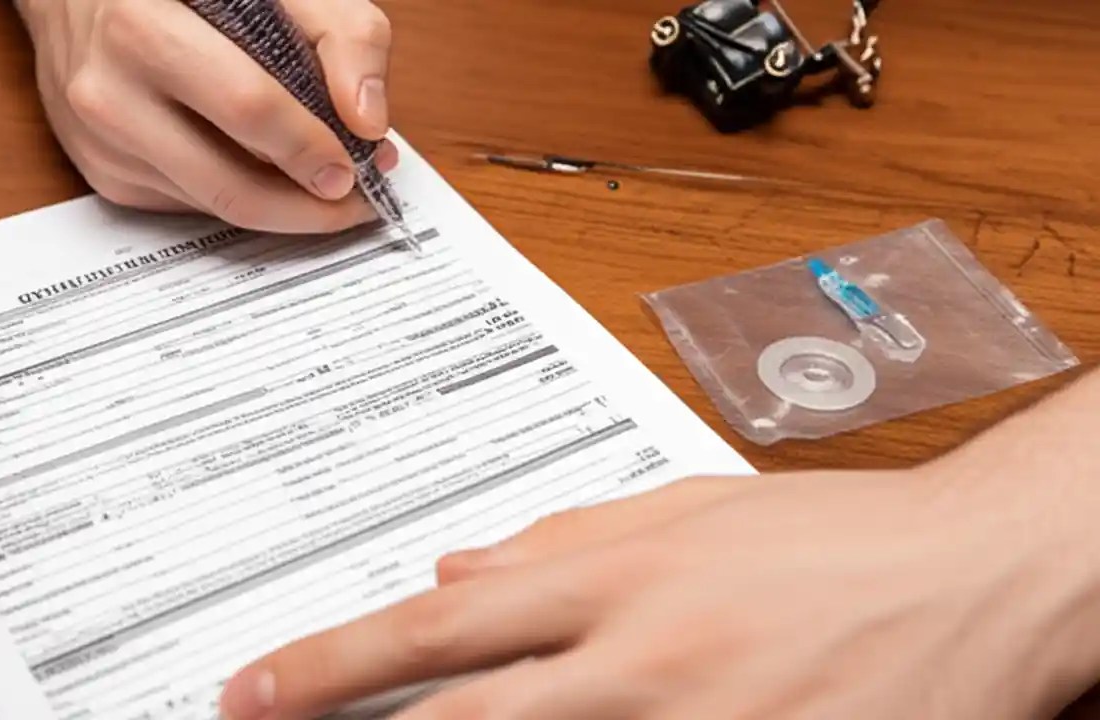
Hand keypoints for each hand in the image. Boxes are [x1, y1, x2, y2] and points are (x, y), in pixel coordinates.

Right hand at [16, 0, 397, 232]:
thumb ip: (342, 34)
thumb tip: (370, 122)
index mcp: (144, 23)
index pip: (247, 107)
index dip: (312, 145)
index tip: (364, 164)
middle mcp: (109, 88)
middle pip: (232, 181)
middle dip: (309, 204)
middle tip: (356, 202)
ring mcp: (99, 139)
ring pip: (215, 205)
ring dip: (284, 210)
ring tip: (326, 193)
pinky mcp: (101, 172)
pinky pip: (191, 204)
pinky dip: (240, 196)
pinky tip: (267, 174)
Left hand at [219, 462, 1098, 718]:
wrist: (972, 578)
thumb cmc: (835, 537)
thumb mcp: (693, 510)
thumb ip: (568, 538)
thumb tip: (459, 564)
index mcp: (618, 576)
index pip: (439, 625)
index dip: (329, 664)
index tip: (253, 690)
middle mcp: (640, 655)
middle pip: (459, 712)